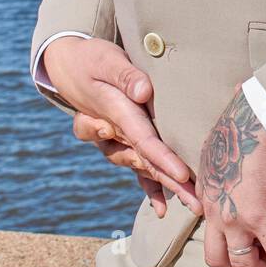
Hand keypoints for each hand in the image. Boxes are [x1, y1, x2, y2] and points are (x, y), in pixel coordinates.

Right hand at [43, 36, 201, 215]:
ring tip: (193, 203)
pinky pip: (135, 166)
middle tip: (198, 204)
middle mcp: (113, 132)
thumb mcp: (107, 60)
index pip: (143, 139)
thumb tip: (144, 91)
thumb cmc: (92, 59)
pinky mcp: (120, 139)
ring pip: (142, 167)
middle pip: (146, 161)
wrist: (67, 66)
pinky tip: (161, 207)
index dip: (163, 158)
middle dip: (172, 183)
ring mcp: (114, 139)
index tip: (184, 175)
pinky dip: (149, 185)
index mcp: (114, 112)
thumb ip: (125, 75)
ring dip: (166, 186)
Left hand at [197, 89, 265, 266]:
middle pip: (219, 255)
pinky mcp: (261, 218)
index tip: (244, 245)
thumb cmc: (249, 114)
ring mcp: (235, 217)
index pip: (211, 227)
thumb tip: (238, 94)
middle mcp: (215, 208)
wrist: (261, 117)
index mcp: (208, 188)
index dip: (227, 240)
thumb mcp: (229, 126)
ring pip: (245, 262)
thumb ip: (232, 128)